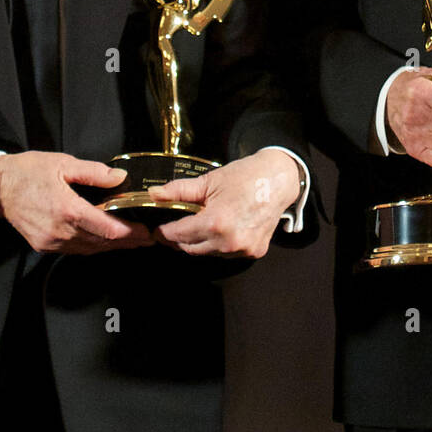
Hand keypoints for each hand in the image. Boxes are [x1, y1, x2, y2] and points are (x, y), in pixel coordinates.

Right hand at [0, 151, 153, 253]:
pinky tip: (103, 241)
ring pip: (89, 249)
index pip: (108, 228)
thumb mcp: (63, 164)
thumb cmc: (28, 172)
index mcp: (67, 210)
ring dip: (111, 246)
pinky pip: (75, 249)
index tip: (146, 231)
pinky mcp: (44, 246)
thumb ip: (94, 173)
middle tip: (146, 238)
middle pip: (102, 243)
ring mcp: (51, 242)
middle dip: (127, 242)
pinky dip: (92, 246)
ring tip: (130, 241)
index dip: (130, 233)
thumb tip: (120, 178)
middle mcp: (60, 231)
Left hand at [147, 149, 303, 257]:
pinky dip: (219, 245)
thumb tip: (154, 194)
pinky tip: (219, 230)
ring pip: (209, 253)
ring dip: (200, 243)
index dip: (164, 234)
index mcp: (215, 223)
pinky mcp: (254, 252)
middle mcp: (229, 242)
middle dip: (179, 240)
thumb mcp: (208, 181)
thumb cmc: (244, 177)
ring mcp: (243, 250)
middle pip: (191, 249)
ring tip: (198, 226)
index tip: (158, 231)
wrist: (277, 181)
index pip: (179, 235)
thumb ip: (178, 191)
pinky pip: (227, 254)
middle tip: (173, 230)